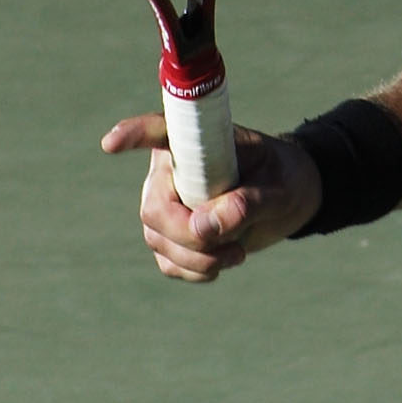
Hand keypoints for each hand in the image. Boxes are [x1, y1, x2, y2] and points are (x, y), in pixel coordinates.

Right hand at [106, 113, 325, 281]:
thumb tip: (206, 227)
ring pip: (159, 240)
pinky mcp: (170, 236)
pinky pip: (168, 263)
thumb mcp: (280, 187)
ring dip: (200, 258)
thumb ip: (248, 203)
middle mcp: (170, 171)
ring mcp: (165, 205)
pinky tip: (222, 262)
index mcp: (195, 141)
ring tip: (238, 253)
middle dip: (190, 236)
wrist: (289, 200)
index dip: (134, 135)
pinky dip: (196, 271)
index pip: (158, 131)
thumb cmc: (284, 178)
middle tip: (233, 246)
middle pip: (154, 209)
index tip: (112, 144)